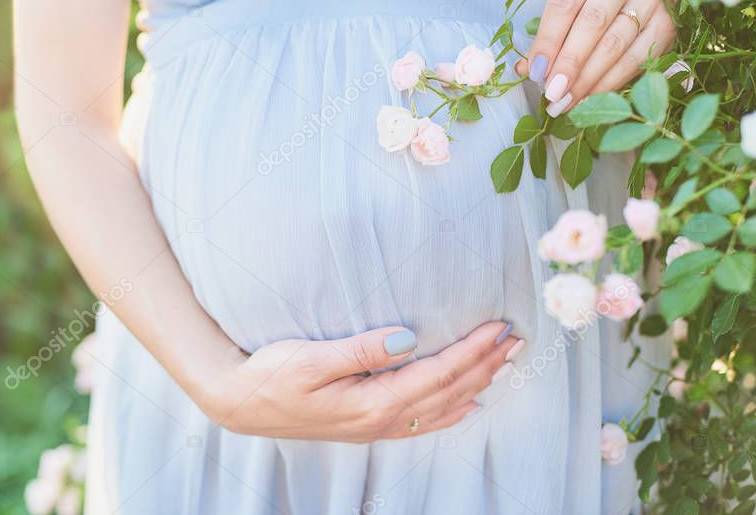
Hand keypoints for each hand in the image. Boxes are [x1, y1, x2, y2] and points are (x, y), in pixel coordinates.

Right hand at [200, 321, 520, 442]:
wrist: (238, 403)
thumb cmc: (270, 374)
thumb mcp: (311, 358)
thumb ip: (361, 350)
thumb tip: (408, 339)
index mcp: (372, 403)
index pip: (437, 374)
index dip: (471, 351)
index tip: (499, 327)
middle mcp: (381, 420)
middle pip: (448, 392)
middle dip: (485, 366)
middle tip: (517, 340)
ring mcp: (374, 427)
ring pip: (440, 408)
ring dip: (476, 385)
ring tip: (504, 366)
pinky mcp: (365, 425)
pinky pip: (421, 421)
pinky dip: (450, 411)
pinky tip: (465, 406)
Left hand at [516, 0, 676, 116]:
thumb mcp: (568, 4)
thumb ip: (547, 35)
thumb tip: (526, 69)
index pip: (564, 4)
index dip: (548, 41)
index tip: (536, 72)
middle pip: (592, 24)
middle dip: (569, 64)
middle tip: (551, 94)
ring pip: (615, 45)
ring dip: (587, 80)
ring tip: (565, 102)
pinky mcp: (667, 22)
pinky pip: (637, 59)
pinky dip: (610, 83)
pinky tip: (590, 99)